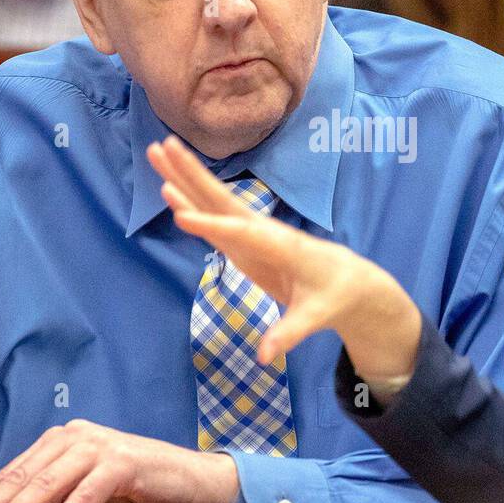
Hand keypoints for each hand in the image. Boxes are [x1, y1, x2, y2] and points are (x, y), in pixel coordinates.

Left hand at [0, 419, 238, 502]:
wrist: (186, 479)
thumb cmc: (133, 490)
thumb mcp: (82, 496)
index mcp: (62, 439)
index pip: (13, 472)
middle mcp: (76, 435)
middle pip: (23, 476)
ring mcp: (99, 446)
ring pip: (48, 483)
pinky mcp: (122, 463)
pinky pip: (85, 494)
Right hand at [147, 136, 422, 381]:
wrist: (347, 280)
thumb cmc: (332, 296)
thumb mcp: (316, 317)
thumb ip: (289, 333)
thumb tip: (265, 356)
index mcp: (281, 245)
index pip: (243, 234)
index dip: (213, 227)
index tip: (180, 216)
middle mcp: (262, 230)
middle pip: (222, 199)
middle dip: (192, 174)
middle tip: (161, 146)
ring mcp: (251, 232)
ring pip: (213, 200)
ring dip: (184, 176)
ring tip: (156, 152)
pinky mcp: (243, 240)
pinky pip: (212, 217)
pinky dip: (189, 201)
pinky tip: (168, 189)